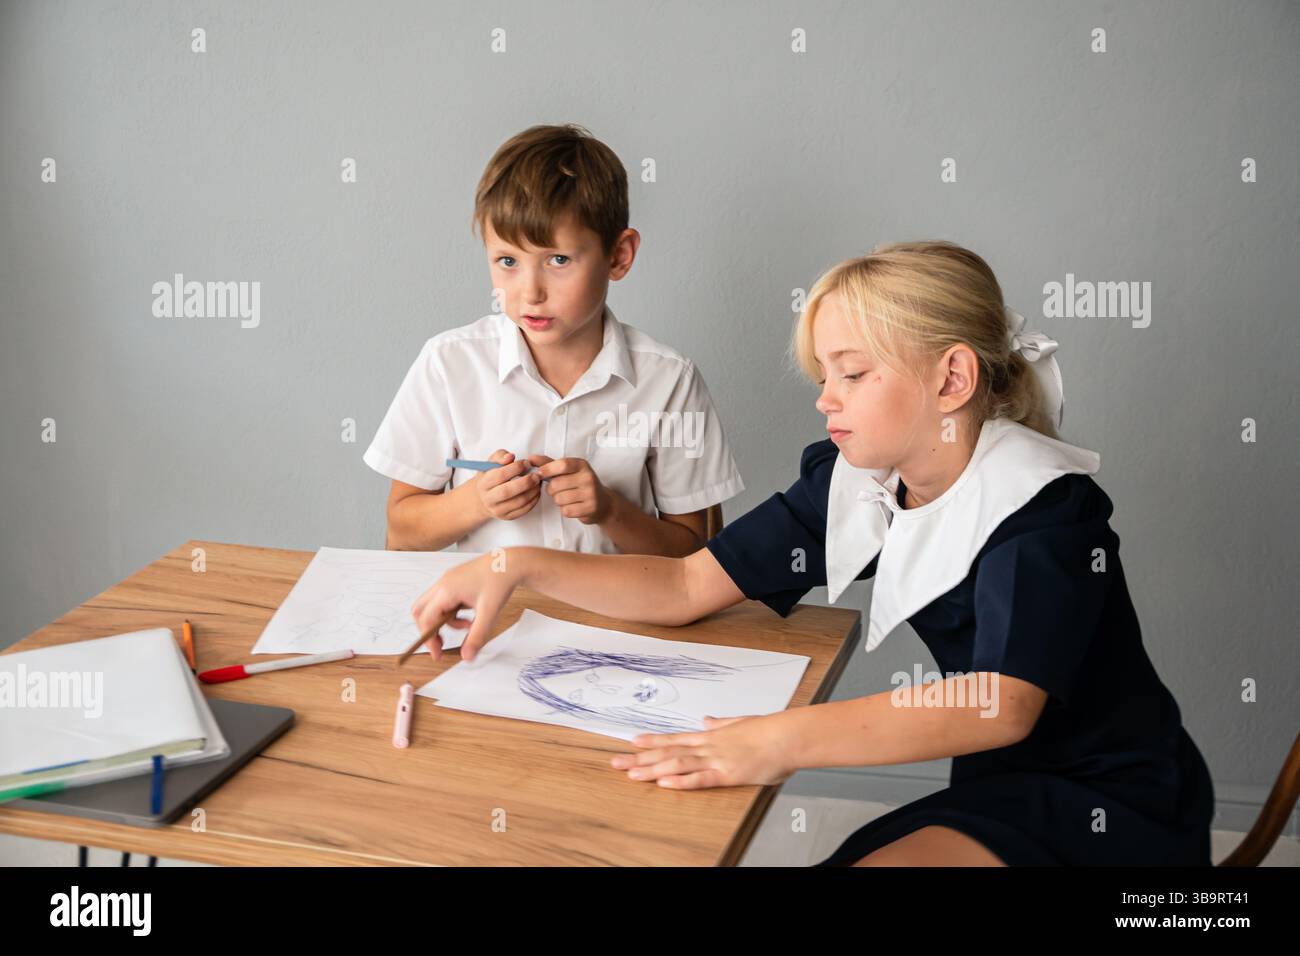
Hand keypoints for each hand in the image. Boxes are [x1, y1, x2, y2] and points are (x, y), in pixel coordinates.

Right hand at [410, 550, 521, 660]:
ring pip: (433, 606)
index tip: (438, 654)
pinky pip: (444, 600)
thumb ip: (476, 636)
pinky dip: (452, 612)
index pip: (426, 619)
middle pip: (421, 611)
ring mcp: (448, 580)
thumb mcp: (488, 613)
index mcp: (447, 590)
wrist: (511, 563)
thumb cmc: (499, 580)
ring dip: (446, 621)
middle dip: (430, 629)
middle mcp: (443, 583)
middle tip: (442, 643)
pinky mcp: (454, 581)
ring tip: (468, 626)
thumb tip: (467, 656)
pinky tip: (470, 615)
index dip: (429, 639)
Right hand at [474, 449, 542, 521]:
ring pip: (519, 502)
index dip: (515, 468)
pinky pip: (524, 509)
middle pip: (507, 492)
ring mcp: (498, 510)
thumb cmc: (490, 478)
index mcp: (484, 484)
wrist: (483, 499)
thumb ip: (500, 456)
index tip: (526, 463)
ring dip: (533, 491)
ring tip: (538, 481)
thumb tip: (510, 456)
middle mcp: (488, 499)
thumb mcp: (491, 464)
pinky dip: (534, 499)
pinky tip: (536, 490)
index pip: (499, 476)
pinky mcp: (508, 517)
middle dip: (525, 482)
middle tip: (536, 474)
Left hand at [531, 455, 611, 524]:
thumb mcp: (568, 471)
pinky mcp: (590, 508)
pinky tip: (572, 506)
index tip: (538, 474)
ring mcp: (591, 493)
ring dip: (558, 500)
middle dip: (551, 489)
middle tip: (557, 490)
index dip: (547, 469)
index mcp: (582, 465)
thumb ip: (549, 464)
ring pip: (559, 499)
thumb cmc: (580, 484)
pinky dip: (565, 510)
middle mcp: (588, 477)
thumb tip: (530, 458)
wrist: (603, 503)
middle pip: (556, 484)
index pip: (562, 464)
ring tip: (566, 498)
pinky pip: (566, 510)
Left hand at [608, 714, 793, 788]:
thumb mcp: (741, 723)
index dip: (652, 742)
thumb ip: (722, 723)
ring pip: (678, 764)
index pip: (675, 739)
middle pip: (668, 752)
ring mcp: (717, 759)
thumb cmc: (770, 730)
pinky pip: (700, 779)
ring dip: (653, 769)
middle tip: (617, 762)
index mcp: (712, 736)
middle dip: (640, 758)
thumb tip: (707, 719)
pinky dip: (681, 781)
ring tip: (631, 774)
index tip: (632, 742)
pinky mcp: (728, 774)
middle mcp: (708, 746)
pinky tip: (664, 783)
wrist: (788, 736)